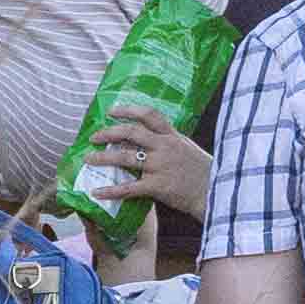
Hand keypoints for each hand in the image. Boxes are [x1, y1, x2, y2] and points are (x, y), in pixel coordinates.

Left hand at [84, 113, 211, 215]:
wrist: (215, 193)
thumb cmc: (202, 172)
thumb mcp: (187, 148)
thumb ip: (169, 142)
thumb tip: (147, 139)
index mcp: (172, 136)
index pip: (149, 115)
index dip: (128, 110)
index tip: (112, 111)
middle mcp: (165, 147)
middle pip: (131, 132)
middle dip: (109, 133)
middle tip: (94, 137)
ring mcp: (161, 166)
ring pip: (125, 157)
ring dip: (104, 157)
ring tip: (89, 159)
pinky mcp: (158, 186)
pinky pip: (130, 187)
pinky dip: (112, 190)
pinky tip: (98, 192)